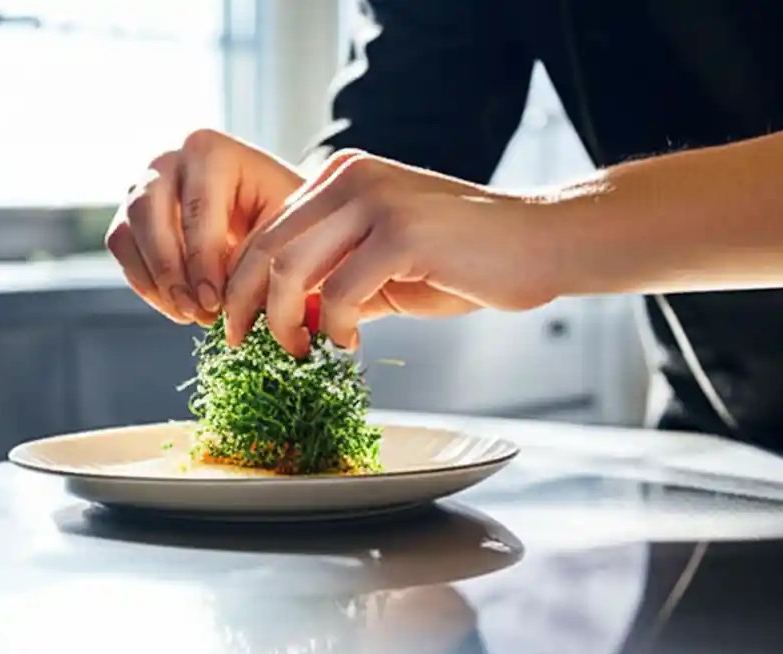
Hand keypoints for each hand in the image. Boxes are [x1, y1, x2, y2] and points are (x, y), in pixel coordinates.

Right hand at [104, 130, 303, 324]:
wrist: (268, 211)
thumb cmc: (281, 216)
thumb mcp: (283, 228)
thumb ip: (257, 255)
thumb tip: (232, 300)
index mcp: (210, 150)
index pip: (195, 206)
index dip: (203, 261)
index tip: (216, 302)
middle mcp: (168, 160)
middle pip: (146, 211)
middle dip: (170, 271)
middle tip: (197, 312)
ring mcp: (143, 185)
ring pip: (126, 233)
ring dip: (155, 282)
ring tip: (190, 314)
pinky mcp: (131, 215)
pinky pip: (122, 250)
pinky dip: (145, 284)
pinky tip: (178, 306)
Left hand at [223, 150, 561, 354]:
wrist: (542, 244)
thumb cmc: (466, 259)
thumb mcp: (384, 264)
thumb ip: (334, 280)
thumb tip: (287, 318)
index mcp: (341, 176)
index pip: (267, 230)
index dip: (243, 282)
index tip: (240, 325)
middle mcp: (351, 176)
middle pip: (267, 247)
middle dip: (246, 305)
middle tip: (245, 345)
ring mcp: (377, 199)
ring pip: (293, 269)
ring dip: (286, 321)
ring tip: (302, 349)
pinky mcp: (403, 232)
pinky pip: (341, 291)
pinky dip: (336, 326)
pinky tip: (349, 343)